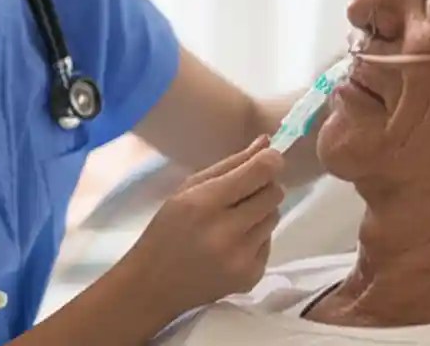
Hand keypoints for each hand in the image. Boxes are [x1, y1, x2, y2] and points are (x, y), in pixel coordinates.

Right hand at [123, 136, 285, 317]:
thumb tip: (267, 143)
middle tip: (244, 192)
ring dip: (260, 212)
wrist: (154, 285)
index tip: (268, 159)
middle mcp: (227, 232)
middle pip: (274, 194)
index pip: (259, 173)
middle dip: (264, 186)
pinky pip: (270, 242)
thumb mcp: (188, 189)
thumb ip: (231, 164)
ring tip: (234, 220)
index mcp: (205, 203)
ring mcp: (241, 258)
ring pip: (274, 217)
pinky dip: (257, 237)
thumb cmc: (168, 229)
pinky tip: (233, 243)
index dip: (270, 161)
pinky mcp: (251, 276)